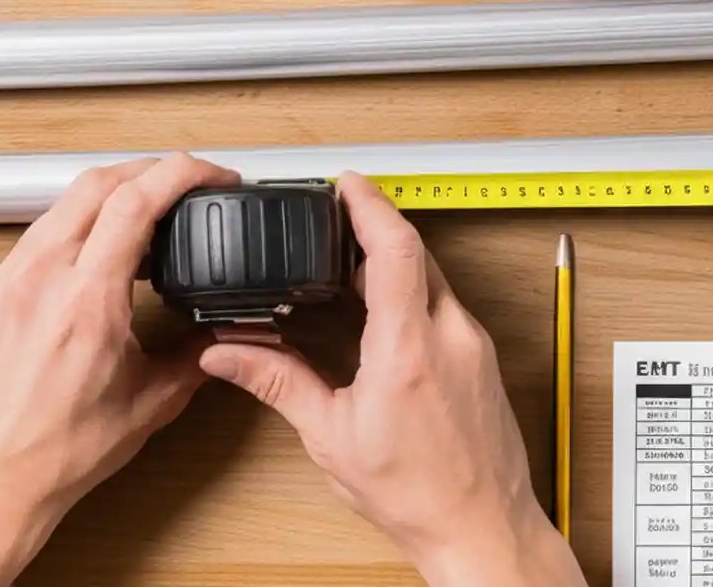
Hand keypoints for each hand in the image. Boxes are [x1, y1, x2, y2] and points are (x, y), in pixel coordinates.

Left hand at [0, 154, 238, 586]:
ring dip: (110, 198)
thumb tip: (230, 331)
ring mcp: (6, 281)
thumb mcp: (150, 403)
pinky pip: (36, 238)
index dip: (181, 173)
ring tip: (144, 222)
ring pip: (62, 205)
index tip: (211, 174)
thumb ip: (198, 355)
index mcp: (85, 302)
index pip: (135, 201)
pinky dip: (74, 230)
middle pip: (96, 182)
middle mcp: (39, 279)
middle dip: (148, 170)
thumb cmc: (55, 453)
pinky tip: (96, 258)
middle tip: (183, 183)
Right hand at [199, 172, 587, 586]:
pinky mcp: (484, 360)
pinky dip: (414, 293)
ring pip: (435, 279)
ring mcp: (475, 346)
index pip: (395, 248)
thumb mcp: (332, 437)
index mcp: (409, 348)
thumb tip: (228, 354)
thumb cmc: (418, 495)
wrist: (482, 530)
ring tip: (350, 268)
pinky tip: (386, 314)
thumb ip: (279, 383)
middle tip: (335, 223)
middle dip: (374, 230)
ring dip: (394, 263)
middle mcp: (452, 336)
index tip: (347, 183)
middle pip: (416, 254)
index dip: (369, 205)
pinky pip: (448, 305)